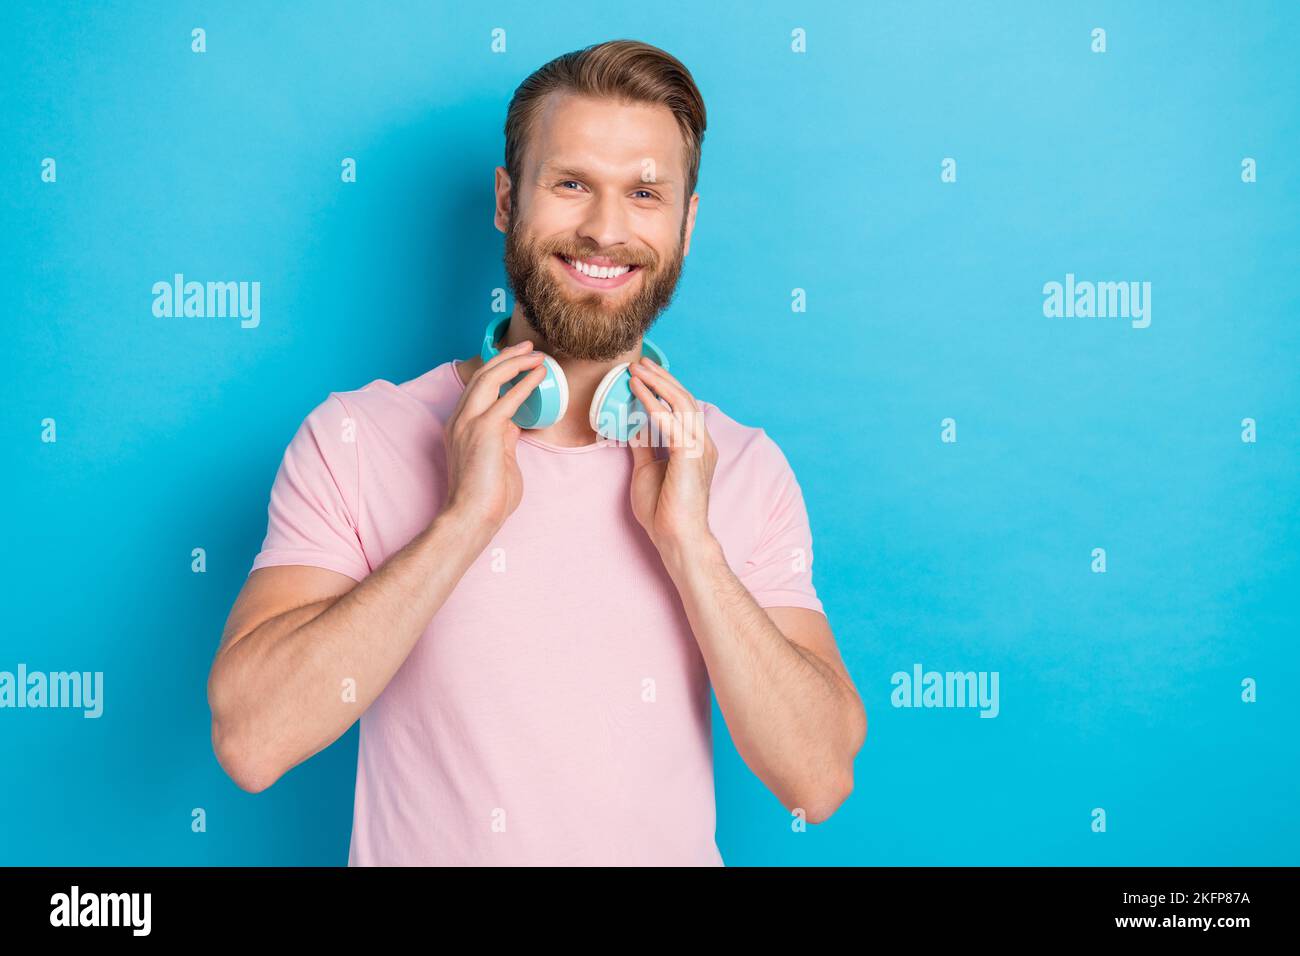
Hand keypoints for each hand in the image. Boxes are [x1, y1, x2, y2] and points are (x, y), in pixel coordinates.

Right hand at [442, 340, 546, 534]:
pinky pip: (507, 398)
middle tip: (529, 346)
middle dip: (506, 356)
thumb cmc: (487, 496)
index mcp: (460, 425)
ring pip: (489, 377)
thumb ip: (503, 438)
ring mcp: (468, 422)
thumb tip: (515, 423)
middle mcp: (460, 419)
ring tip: (537, 354)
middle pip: (481, 374)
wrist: (472, 516)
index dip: (499, 368)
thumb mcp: (497, 458)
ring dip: (515, 362)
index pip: (478, 386)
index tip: (519, 359)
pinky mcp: (483, 429)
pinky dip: (525, 383)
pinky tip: (540, 374)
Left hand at [627, 356, 718, 554]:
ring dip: (658, 383)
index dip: (663, 387)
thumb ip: (644, 446)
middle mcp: (702, 442)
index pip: (681, 407)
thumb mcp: (648, 470)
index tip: (642, 373)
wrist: (678, 538)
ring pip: (681, 403)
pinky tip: (638, 392)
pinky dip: (653, 403)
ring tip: (637, 370)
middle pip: (683, 398)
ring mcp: (699, 447)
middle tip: (639, 362)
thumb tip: (633, 426)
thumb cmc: (664, 511)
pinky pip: (671, 421)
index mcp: (694, 446)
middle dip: (661, 378)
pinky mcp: (690, 455)